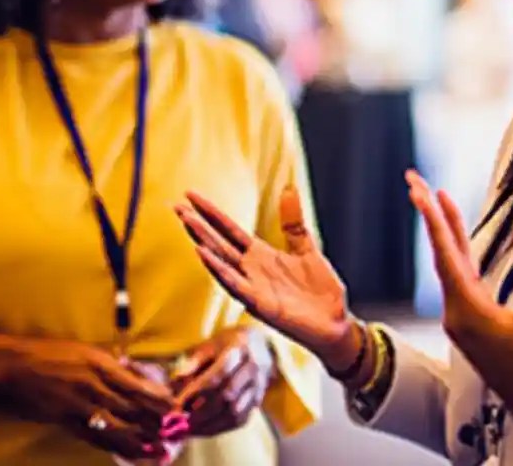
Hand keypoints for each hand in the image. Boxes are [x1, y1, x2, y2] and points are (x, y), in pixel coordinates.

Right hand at [0, 335, 175, 459]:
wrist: (10, 367)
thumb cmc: (45, 354)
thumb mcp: (82, 350)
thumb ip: (108, 362)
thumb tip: (131, 369)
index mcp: (100, 363)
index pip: (137, 384)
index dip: (159, 398)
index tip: (177, 407)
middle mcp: (94, 383)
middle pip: (134, 406)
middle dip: (158, 421)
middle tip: (178, 431)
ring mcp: (80, 404)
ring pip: (120, 425)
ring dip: (143, 438)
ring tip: (162, 449)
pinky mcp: (66, 421)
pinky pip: (97, 438)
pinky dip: (117, 447)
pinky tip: (131, 454)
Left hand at [171, 326, 274, 436]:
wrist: (257, 345)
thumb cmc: (225, 345)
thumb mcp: (208, 345)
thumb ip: (193, 363)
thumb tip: (175, 382)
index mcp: (238, 349)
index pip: (219, 375)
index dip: (197, 392)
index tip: (178, 404)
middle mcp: (253, 369)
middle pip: (228, 396)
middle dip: (202, 412)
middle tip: (180, 422)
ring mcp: (258, 387)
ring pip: (235, 412)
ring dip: (210, 424)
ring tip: (189, 429)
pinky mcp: (258, 401)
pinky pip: (240, 420)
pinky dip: (220, 427)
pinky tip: (202, 429)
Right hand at [173, 187, 355, 372]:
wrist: (337, 323)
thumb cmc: (320, 290)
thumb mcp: (306, 248)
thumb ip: (292, 223)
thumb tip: (288, 188)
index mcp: (260, 254)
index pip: (228, 229)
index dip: (211, 212)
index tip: (190, 194)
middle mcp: (251, 269)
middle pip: (218, 242)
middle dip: (198, 224)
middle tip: (176, 206)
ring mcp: (253, 286)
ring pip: (221, 261)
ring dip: (203, 242)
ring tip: (187, 223)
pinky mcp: (260, 304)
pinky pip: (234, 285)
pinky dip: (219, 270)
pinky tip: (203, 254)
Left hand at [406, 171, 512, 464]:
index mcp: (469, 311)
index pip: (447, 254)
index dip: (434, 218)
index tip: (420, 190)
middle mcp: (457, 314)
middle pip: (441, 255)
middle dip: (430, 216)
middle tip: (414, 181)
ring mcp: (461, 321)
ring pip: (450, 266)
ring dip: (444, 232)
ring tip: (435, 198)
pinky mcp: (470, 326)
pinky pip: (460, 279)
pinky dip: (458, 254)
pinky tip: (459, 239)